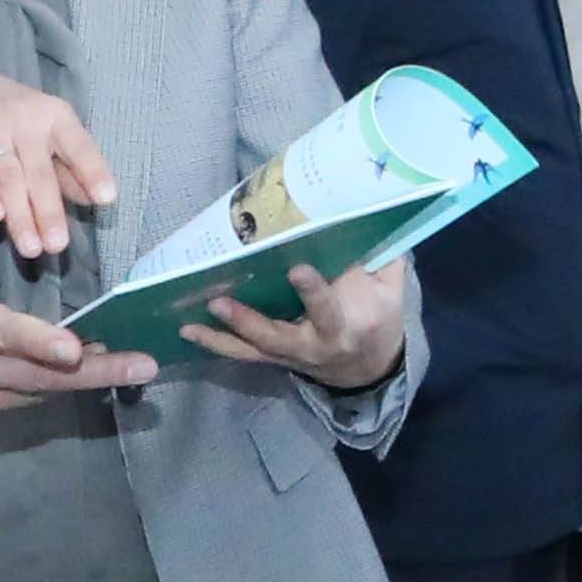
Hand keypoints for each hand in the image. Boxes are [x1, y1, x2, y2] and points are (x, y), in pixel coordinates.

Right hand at [0, 66, 116, 263]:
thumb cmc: (12, 117)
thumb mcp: (46, 130)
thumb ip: (68, 166)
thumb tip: (92, 200)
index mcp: (54, 115)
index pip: (78, 145)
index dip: (92, 170)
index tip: (106, 198)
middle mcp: (25, 119)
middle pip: (40, 172)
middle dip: (49, 211)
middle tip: (58, 245)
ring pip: (9, 178)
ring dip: (20, 215)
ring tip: (31, 248)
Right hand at [0, 272, 153, 436]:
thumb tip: (33, 333)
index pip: (2, 334)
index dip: (40, 343)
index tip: (77, 350)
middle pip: (35, 375)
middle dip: (97, 370)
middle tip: (144, 365)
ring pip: (28, 396)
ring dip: (71, 383)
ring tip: (117, 365)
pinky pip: (1, 411)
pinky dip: (27, 394)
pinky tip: (50, 380)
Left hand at [189, 262, 408, 389]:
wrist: (372, 368)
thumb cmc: (382, 318)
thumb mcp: (392, 288)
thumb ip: (381, 255)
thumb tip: (361, 213)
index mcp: (351, 323)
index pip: (330, 307)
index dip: (313, 291)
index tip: (297, 268)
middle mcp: (318, 343)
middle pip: (282, 335)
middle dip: (250, 321)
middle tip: (219, 302)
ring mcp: (294, 354)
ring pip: (256, 347)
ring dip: (222, 334)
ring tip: (190, 323)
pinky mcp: (277, 359)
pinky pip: (245, 354)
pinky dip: (217, 343)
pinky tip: (189, 331)